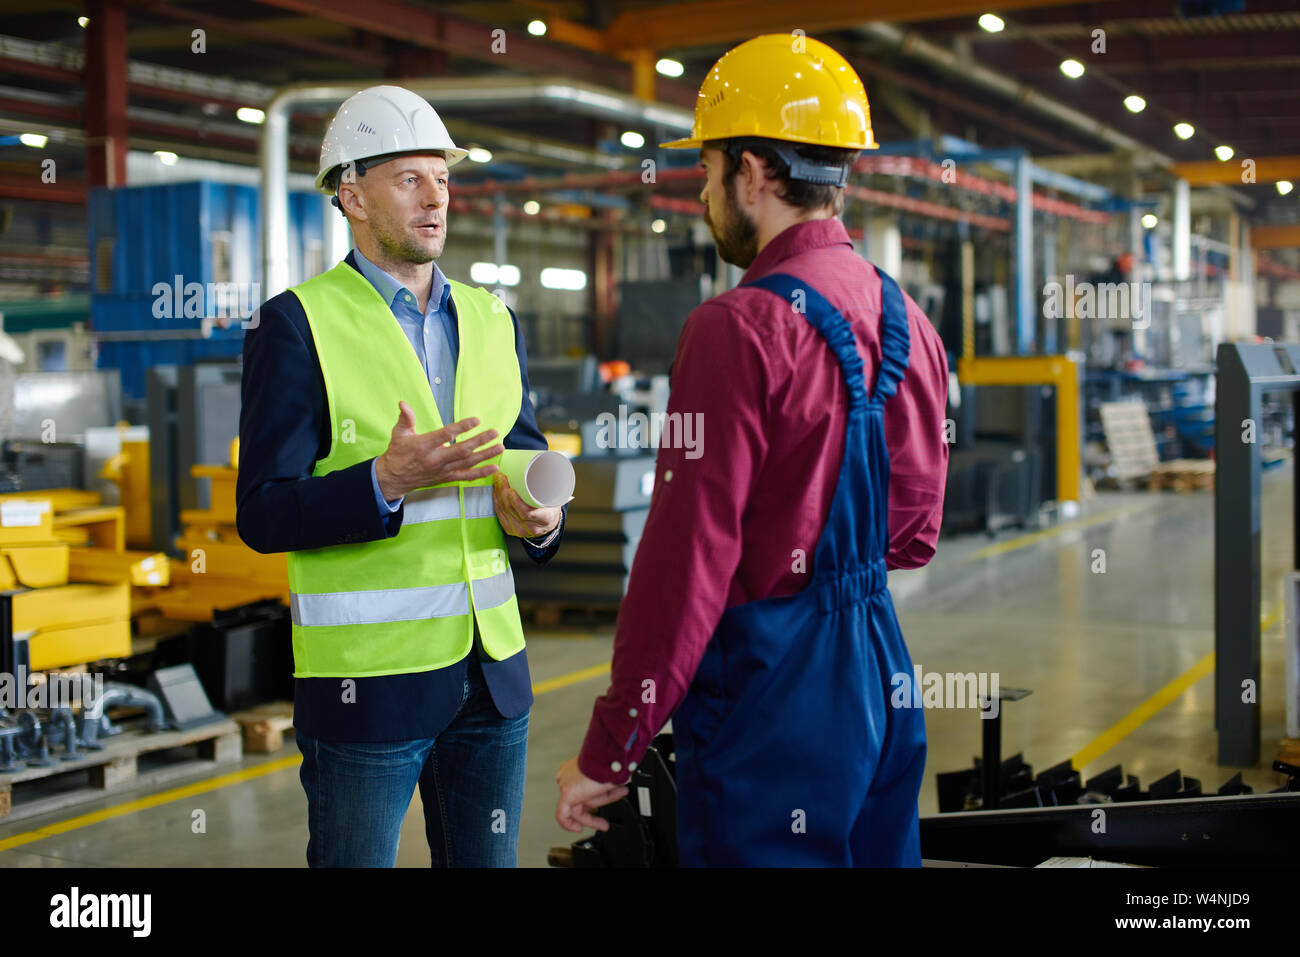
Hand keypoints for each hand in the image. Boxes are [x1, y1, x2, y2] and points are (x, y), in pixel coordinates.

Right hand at [375, 401, 502, 499]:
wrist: (394, 478)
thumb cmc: (398, 453)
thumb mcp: (398, 433)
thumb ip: (405, 418)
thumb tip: (403, 403)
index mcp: (424, 446)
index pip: (445, 435)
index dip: (462, 427)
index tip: (476, 420)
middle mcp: (435, 460)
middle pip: (461, 451)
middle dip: (480, 441)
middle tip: (495, 432)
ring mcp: (442, 471)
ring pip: (467, 463)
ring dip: (485, 455)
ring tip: (500, 447)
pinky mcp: (446, 478)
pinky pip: (466, 477)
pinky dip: (481, 473)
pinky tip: (494, 468)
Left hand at [492, 472, 560, 538]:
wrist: (549, 523)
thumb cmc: (552, 506)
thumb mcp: (555, 496)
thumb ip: (548, 485)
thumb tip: (540, 462)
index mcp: (545, 519)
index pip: (527, 513)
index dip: (516, 502)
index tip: (511, 489)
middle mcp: (531, 527)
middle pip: (511, 510)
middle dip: (503, 492)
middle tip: (501, 476)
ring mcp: (519, 530)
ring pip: (503, 511)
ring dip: (498, 494)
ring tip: (497, 480)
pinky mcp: (510, 529)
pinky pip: (499, 515)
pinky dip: (496, 501)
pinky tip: (496, 491)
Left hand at [555, 757, 628, 832]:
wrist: (608, 759)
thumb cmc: (611, 763)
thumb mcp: (610, 774)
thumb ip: (608, 783)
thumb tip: (620, 789)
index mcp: (577, 767)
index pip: (582, 788)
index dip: (594, 799)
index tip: (600, 802)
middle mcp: (569, 775)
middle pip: (580, 799)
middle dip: (593, 812)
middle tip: (602, 822)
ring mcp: (567, 784)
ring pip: (577, 807)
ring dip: (591, 819)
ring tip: (604, 825)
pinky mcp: (567, 794)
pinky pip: (563, 814)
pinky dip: (569, 824)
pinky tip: (577, 829)